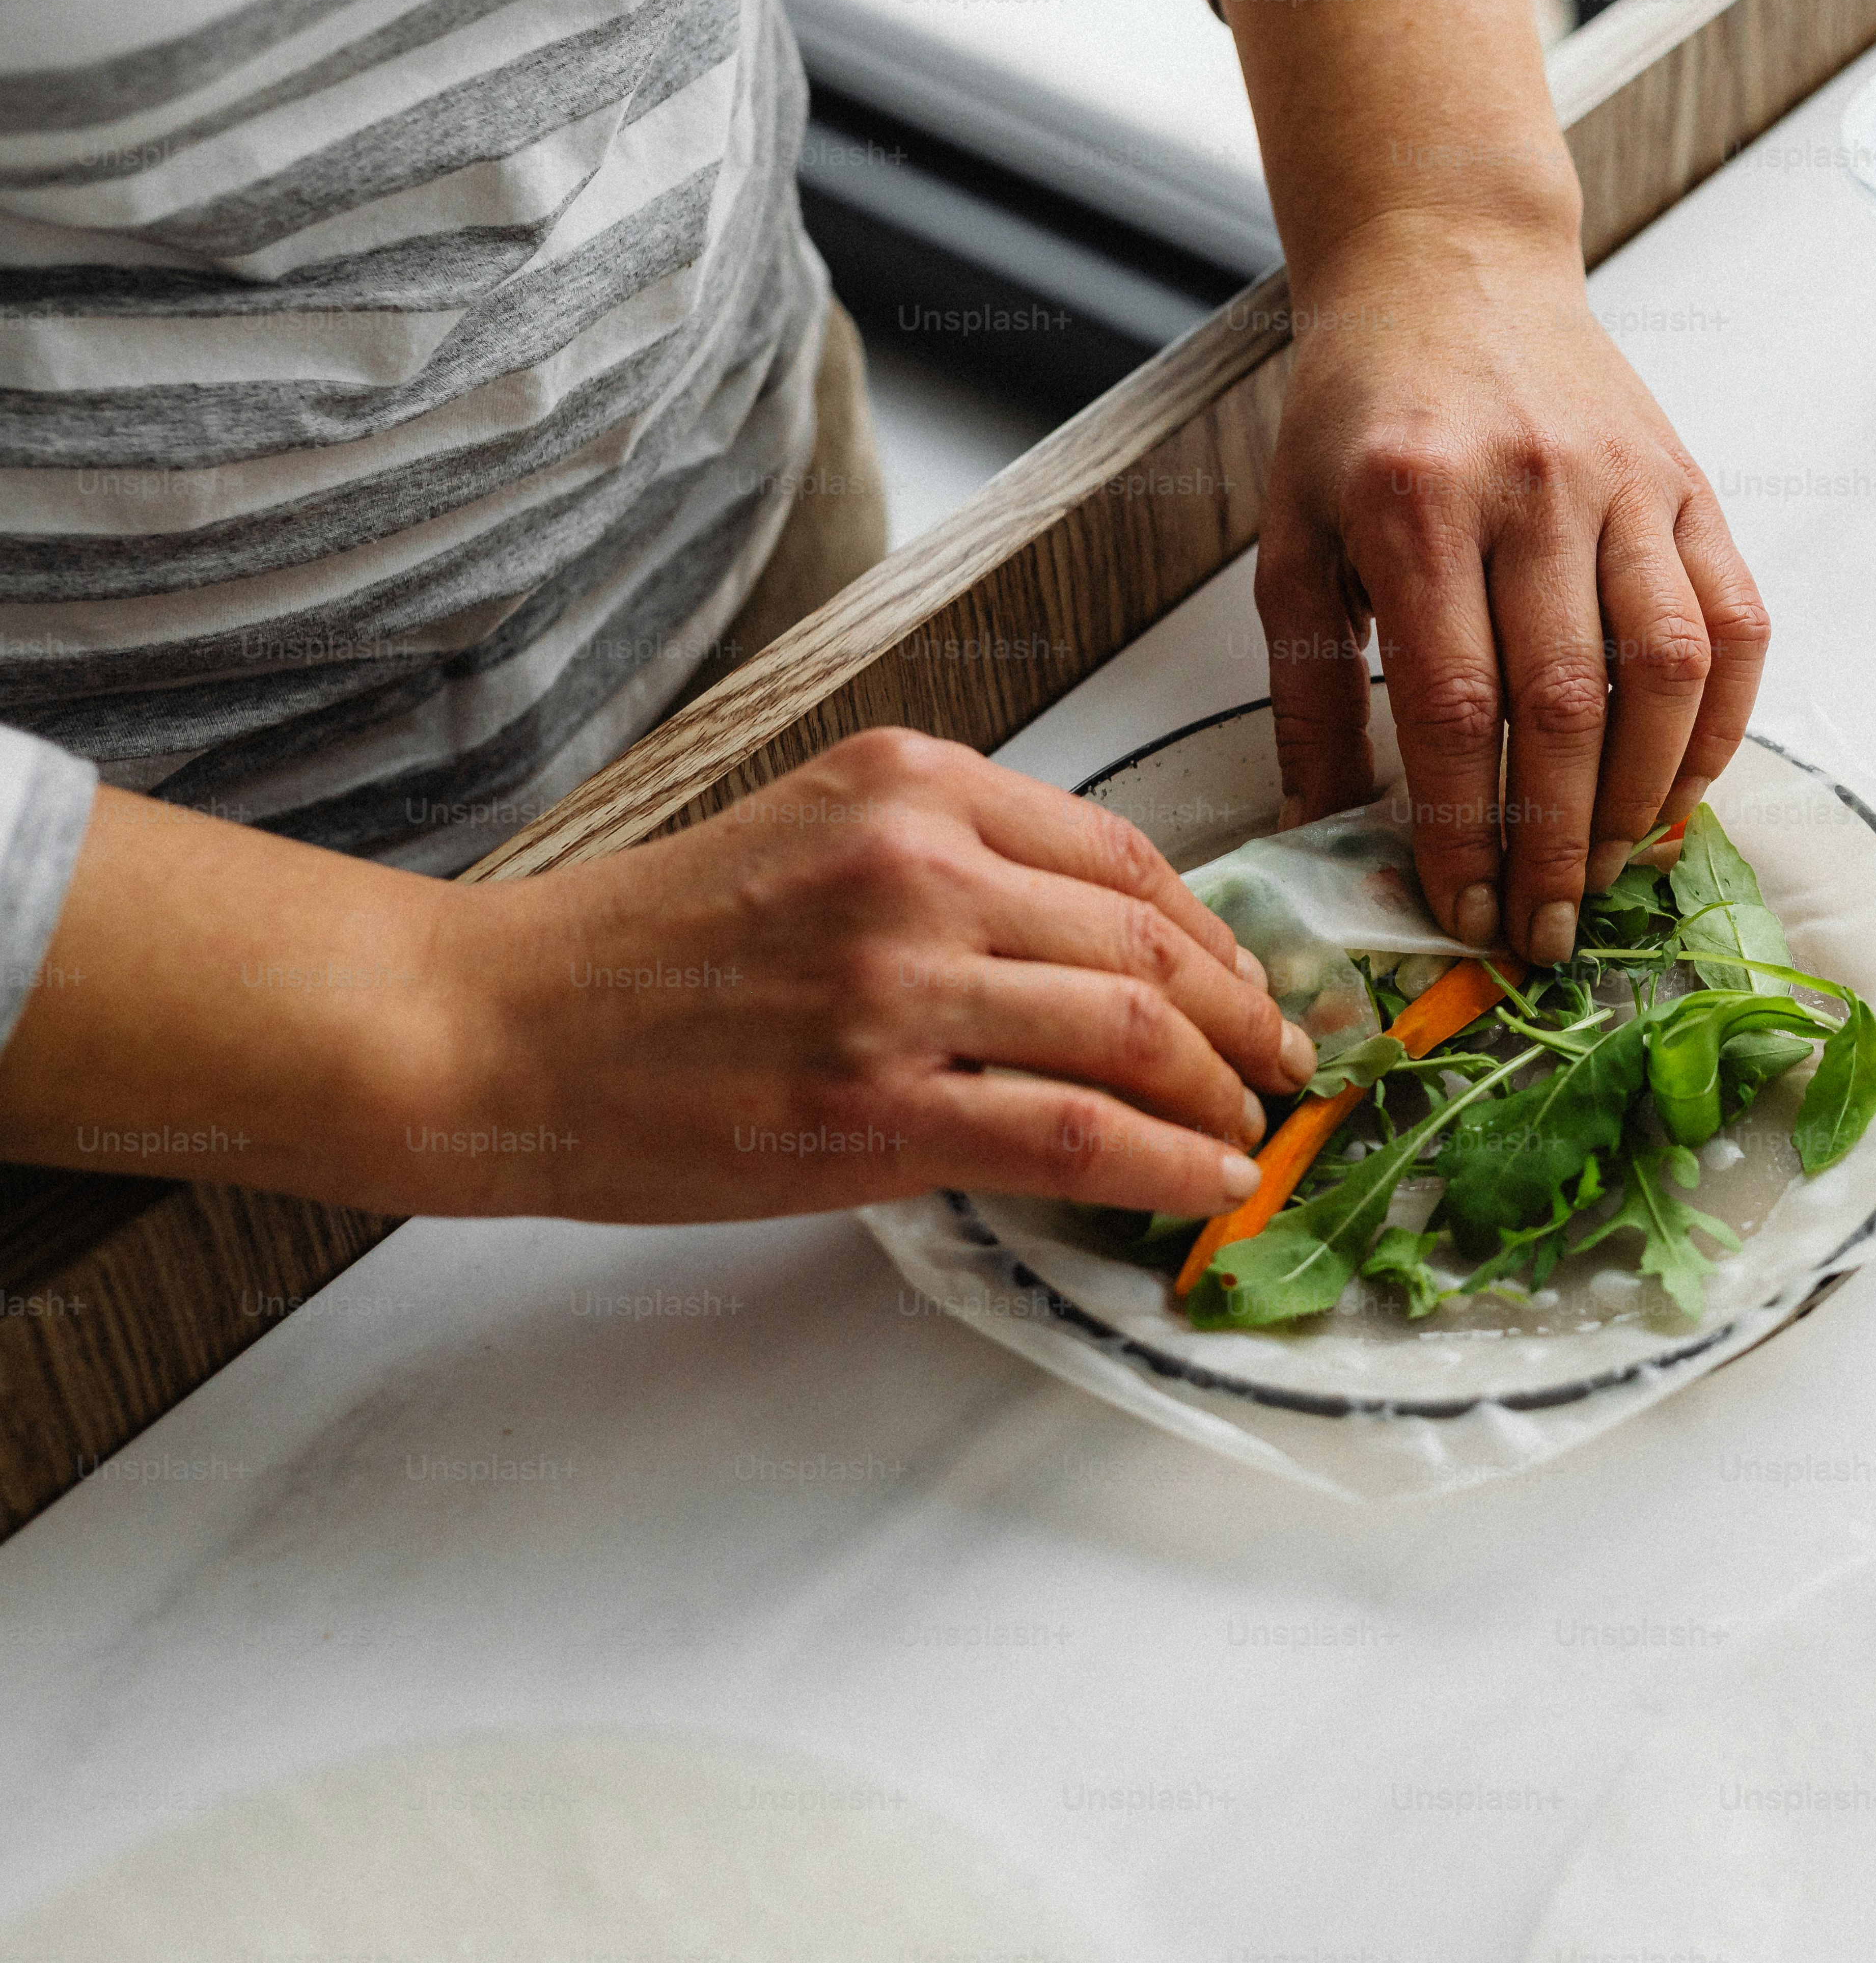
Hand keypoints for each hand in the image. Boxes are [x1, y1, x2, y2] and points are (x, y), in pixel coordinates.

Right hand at [0, 732, 1313, 1220]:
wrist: (495, 1025)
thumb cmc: (646, 947)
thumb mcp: (812, 838)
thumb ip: (951, 864)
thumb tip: (1099, 944)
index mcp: (910, 784)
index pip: (1124, 858)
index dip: (1218, 934)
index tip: (1254, 984)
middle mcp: (918, 868)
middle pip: (1151, 945)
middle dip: (1247, 1016)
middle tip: (1289, 1063)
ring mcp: (899, 988)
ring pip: (1134, 1036)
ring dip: (1224, 1093)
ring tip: (1256, 1128)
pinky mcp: (876, 1106)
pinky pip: (1077, 1135)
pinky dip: (1169, 1161)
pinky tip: (1207, 1182)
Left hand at [1257, 214, 1768, 965]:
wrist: (1447, 261)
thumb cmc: (1358, 411)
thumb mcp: (1293, 536)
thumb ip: (1307, 685)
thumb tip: (1324, 829)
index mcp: (1416, 504)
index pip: (1453, 705)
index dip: (1464, 828)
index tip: (1467, 911)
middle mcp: (1532, 489)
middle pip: (1564, 706)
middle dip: (1557, 843)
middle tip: (1545, 932)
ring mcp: (1626, 482)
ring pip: (1666, 669)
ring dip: (1646, 793)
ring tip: (1611, 869)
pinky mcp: (1689, 482)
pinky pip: (1734, 622)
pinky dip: (1720, 722)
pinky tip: (1683, 789)